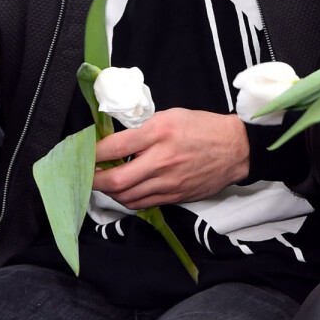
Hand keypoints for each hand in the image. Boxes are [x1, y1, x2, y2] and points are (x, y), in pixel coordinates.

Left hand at [93, 109, 250, 208]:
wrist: (236, 150)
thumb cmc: (204, 128)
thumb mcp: (171, 116)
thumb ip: (143, 129)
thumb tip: (117, 142)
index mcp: (159, 133)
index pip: (115, 147)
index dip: (92, 153)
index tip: (83, 153)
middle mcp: (161, 160)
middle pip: (116, 180)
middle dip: (93, 180)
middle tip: (85, 174)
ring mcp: (168, 183)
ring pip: (126, 197)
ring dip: (109, 192)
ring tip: (104, 182)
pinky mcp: (174, 197)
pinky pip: (142, 203)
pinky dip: (127, 199)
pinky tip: (124, 190)